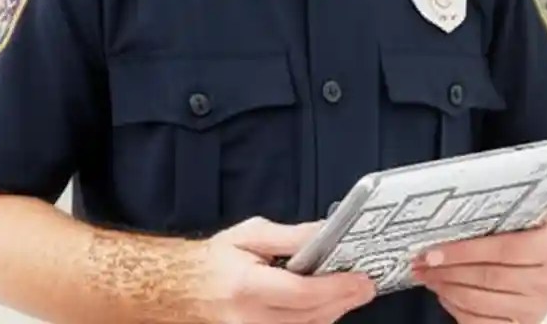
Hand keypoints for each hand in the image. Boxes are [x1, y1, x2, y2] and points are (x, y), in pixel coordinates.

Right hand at [194, 216, 376, 323]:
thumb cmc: (214, 260)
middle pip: (311, 317)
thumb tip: (327, 232)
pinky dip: (315, 320)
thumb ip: (292, 236)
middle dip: (343, 301)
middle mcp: (251, 319)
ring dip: (332, 312)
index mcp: (247, 286)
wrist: (181, 288)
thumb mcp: (251, 235)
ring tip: (350, 292)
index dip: (337, 288)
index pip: (302, 293)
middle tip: (366, 286)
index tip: (361, 280)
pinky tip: (326, 306)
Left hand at [410, 219, 546, 323]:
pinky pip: (482, 323)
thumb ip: (493, 216)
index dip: (464, 252)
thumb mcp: (519, 219)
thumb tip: (445, 216)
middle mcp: (546, 280)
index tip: (432, 252)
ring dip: (447, 289)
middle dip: (447, 271)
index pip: (502, 250)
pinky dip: (457, 309)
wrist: (546, 262)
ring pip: (481, 302)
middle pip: (488, 278)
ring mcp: (535, 307)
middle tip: (421, 263)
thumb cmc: (525, 235)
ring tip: (428, 277)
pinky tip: (444, 295)